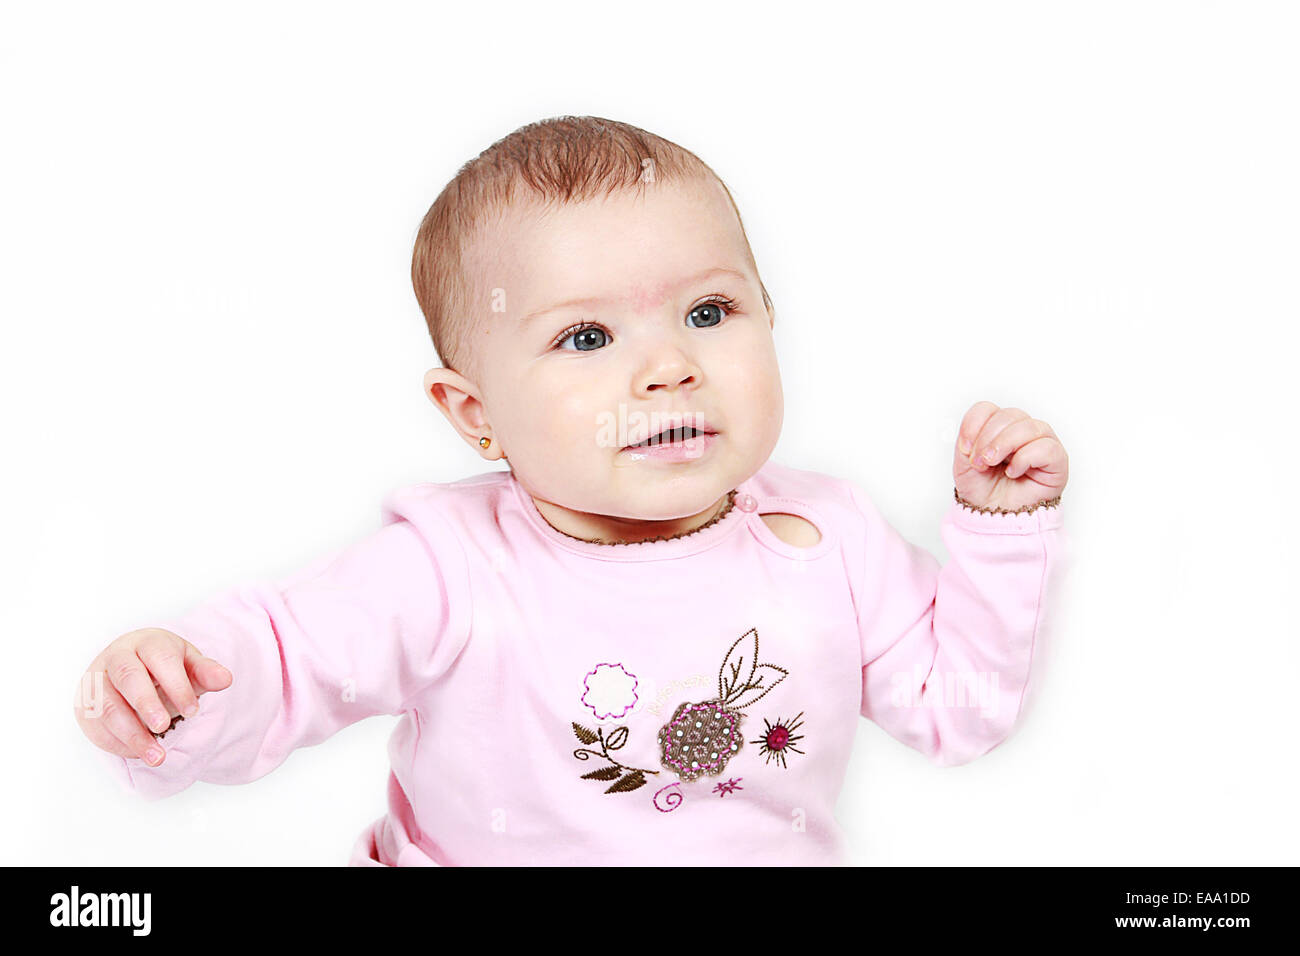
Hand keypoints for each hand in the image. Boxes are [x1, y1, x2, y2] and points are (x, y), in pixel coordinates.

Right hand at [72, 628, 231, 766]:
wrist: (128, 668)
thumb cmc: (163, 668)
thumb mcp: (188, 666)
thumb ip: (205, 673)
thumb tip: (226, 679)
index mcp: (147, 642)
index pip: (161, 659)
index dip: (177, 685)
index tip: (193, 710)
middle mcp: (117, 657)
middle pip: (128, 677)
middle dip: (146, 703)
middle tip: (163, 726)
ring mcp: (96, 680)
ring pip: (108, 706)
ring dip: (132, 734)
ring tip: (156, 757)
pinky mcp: (85, 705)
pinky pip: (97, 725)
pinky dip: (118, 742)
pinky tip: (139, 753)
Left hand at [954, 401, 1068, 511]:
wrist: (995, 517)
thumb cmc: (984, 490)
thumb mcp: (964, 464)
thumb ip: (966, 441)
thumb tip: (974, 432)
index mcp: (998, 428)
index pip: (987, 409)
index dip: (973, 425)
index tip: (966, 449)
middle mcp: (1021, 431)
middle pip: (1008, 415)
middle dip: (987, 438)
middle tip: (979, 461)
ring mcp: (1041, 443)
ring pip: (1028, 426)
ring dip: (1005, 444)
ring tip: (992, 464)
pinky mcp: (1056, 460)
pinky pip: (1047, 447)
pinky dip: (1025, 458)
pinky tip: (1013, 472)